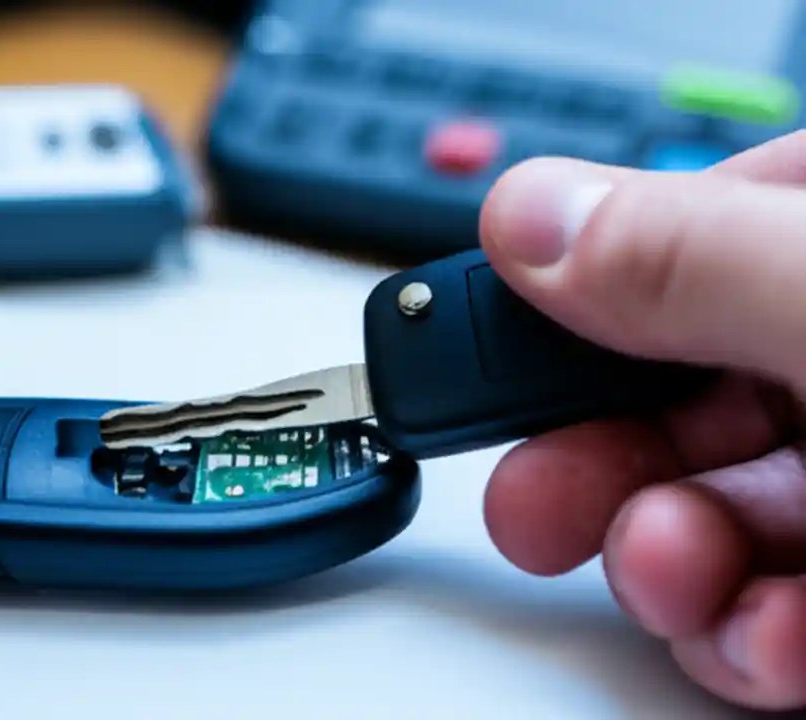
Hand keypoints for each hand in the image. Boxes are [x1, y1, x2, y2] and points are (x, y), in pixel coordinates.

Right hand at [480, 132, 805, 709]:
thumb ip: (694, 261)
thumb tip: (532, 223)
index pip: (672, 234)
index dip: (558, 295)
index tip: (464, 356)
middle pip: (671, 393)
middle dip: (595, 461)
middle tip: (536, 501)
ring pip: (713, 512)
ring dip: (666, 563)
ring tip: (675, 577)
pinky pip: (777, 606)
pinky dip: (749, 638)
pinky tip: (765, 641)